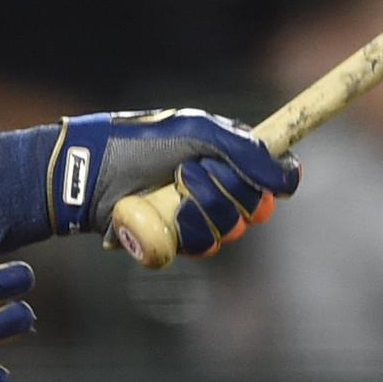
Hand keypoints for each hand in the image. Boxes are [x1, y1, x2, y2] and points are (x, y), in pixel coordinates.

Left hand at [49, 109, 297, 258]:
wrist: (89, 171)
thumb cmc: (139, 142)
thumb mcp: (198, 132)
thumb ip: (248, 150)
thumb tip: (293, 176)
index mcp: (229, 159)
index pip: (272, 183)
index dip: (265, 185)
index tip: (247, 176)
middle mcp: (218, 190)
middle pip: (252, 211)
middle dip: (220, 192)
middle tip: (186, 172)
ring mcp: (196, 218)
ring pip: (227, 234)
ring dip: (198, 212)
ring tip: (168, 192)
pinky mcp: (174, 242)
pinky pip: (197, 250)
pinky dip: (178, 235)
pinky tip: (156, 217)